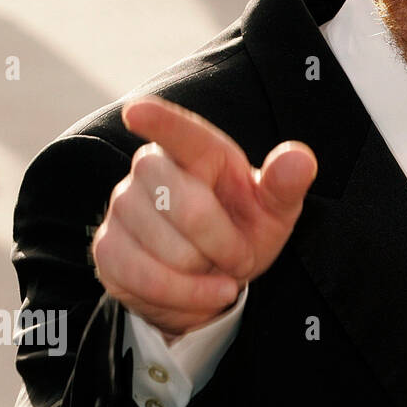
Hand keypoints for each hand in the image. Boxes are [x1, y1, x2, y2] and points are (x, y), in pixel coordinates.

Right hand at [91, 96, 316, 338]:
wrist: (213, 278)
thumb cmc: (244, 229)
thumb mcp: (274, 210)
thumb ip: (285, 184)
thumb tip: (299, 158)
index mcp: (198, 151)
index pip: (180, 133)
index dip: (159, 122)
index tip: (137, 111)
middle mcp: (151, 169)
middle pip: (188, 208)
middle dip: (225, 244)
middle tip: (240, 255)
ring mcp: (122, 206)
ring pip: (170, 251)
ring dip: (205, 273)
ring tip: (214, 267)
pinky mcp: (107, 247)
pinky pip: (146, 278)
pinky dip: (185, 295)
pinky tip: (200, 291)